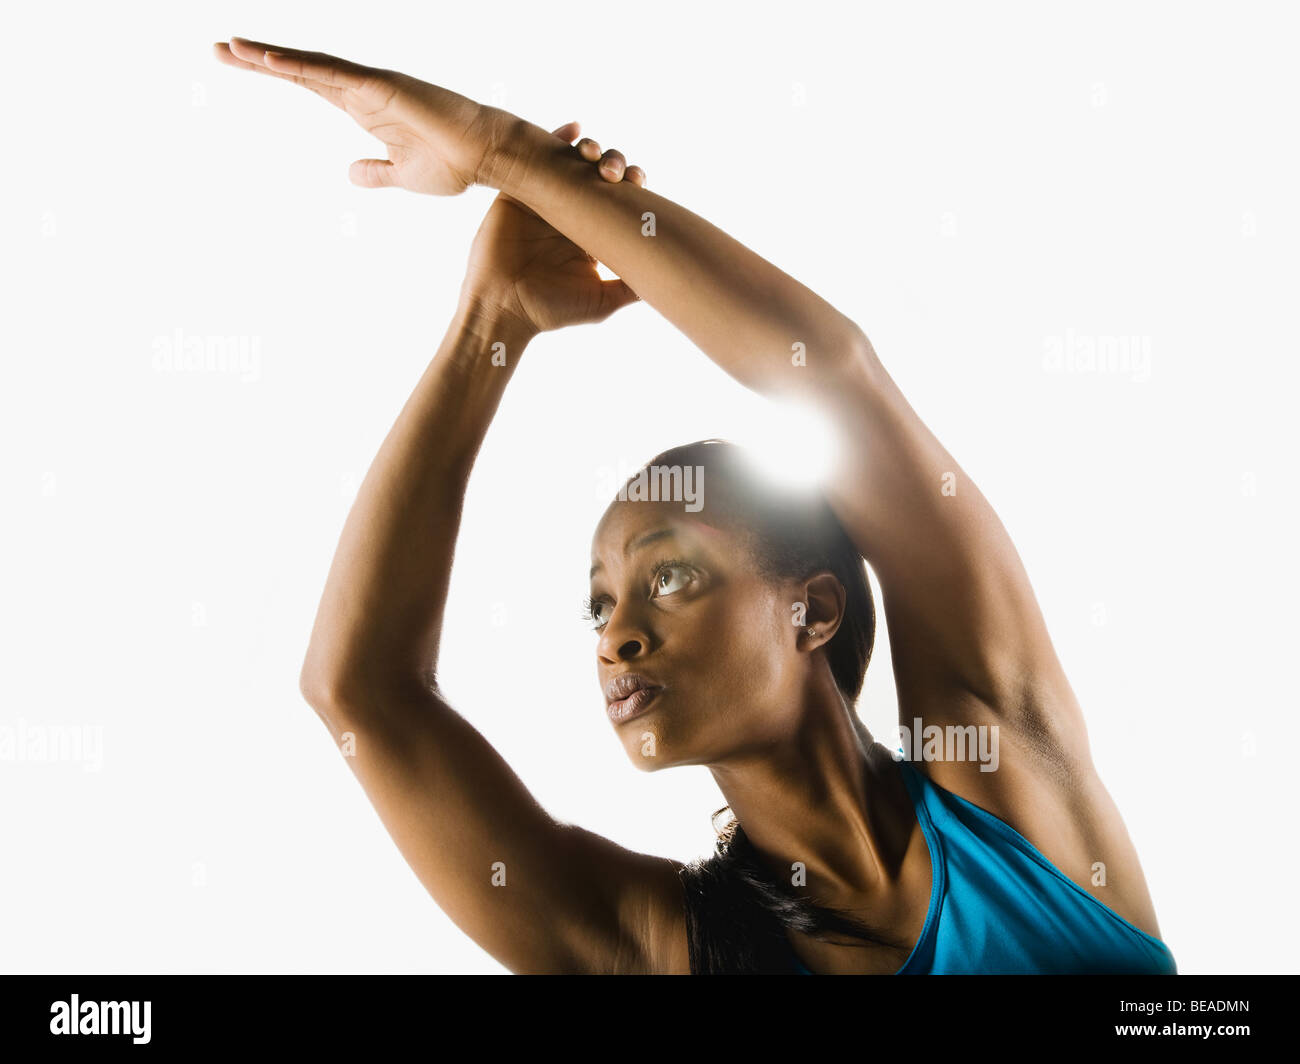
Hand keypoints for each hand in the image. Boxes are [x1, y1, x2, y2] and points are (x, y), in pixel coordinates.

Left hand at [214, 36, 505, 193]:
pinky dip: (301, 65)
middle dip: (259, 57)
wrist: (488, 157)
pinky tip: (269, 60)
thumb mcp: (404, 175)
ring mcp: (372, 84)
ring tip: (232, 48)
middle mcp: (362, 88)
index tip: (237, 63)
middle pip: (301, 66)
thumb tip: (350, 174)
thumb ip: (376, 172)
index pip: (308, 81)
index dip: (273, 71)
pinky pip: (334, 73)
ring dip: (271, 56)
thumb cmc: (454, 164)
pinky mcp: (383, 87)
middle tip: (219, 49)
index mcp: (364, 107)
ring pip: (312, 64)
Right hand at [461, 125, 645, 334]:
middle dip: (614, 163)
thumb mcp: (602, 301)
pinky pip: (535, 159)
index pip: (617, 197)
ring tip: (594, 154)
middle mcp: (568, 211)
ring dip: (589, 150)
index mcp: (589, 231)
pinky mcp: (517, 193)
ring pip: (571, 162)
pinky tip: (574, 129)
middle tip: (617, 173)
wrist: (504, 308)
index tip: (640, 183)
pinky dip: (555, 138)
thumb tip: (671, 281)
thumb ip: (631, 288)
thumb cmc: (552, 310)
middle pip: (598, 174)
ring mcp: (543, 199)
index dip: (631, 184)